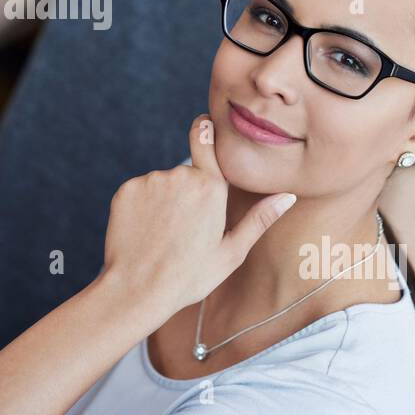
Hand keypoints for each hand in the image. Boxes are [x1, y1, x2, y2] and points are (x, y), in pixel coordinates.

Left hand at [100, 115, 295, 319]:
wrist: (137, 290)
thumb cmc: (189, 277)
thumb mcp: (231, 252)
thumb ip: (259, 219)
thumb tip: (288, 196)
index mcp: (211, 188)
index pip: (206, 138)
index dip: (205, 128)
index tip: (204, 124)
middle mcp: (180, 176)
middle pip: (186, 173)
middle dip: (187, 192)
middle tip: (185, 229)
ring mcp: (150, 181)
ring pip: (162, 183)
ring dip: (164, 201)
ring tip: (164, 236)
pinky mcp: (126, 190)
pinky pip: (140, 192)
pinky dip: (142, 207)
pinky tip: (145, 232)